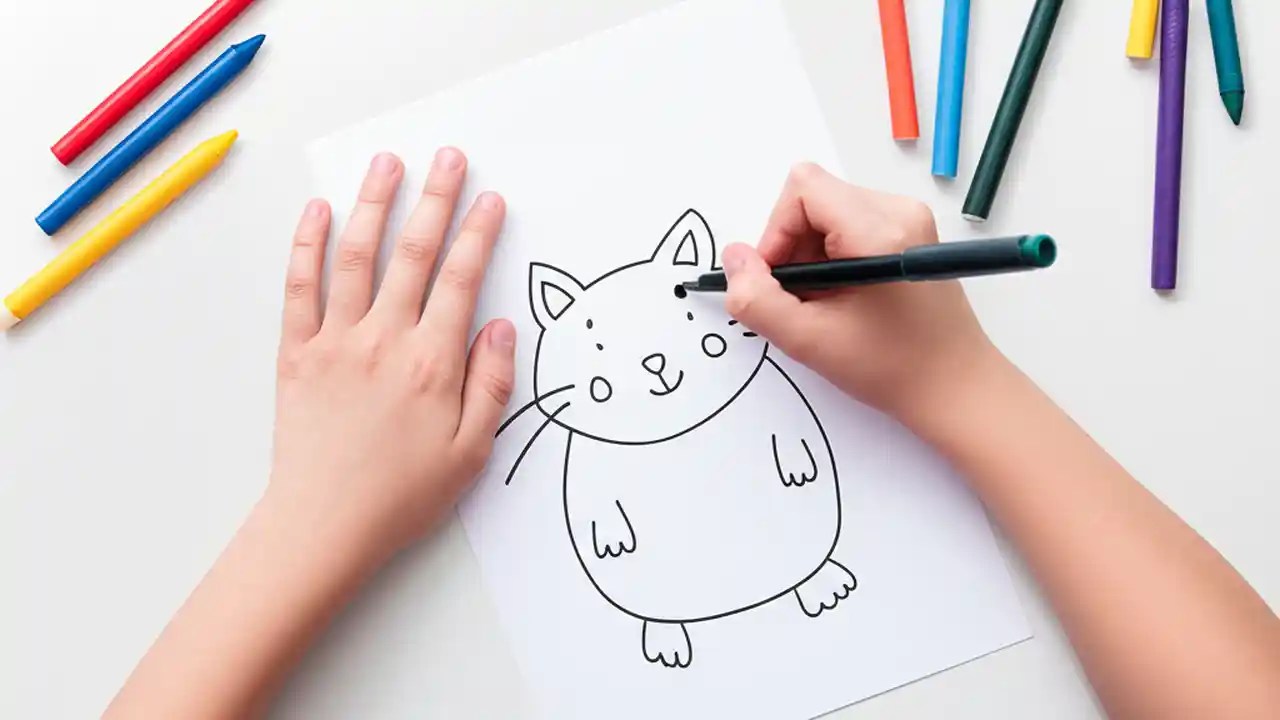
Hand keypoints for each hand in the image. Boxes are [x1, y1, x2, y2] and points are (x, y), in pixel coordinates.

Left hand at [269, 148, 513, 560]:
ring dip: (374, 205)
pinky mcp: (297, 353)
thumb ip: (491, 384)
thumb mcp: (471, 451)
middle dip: (435, 199)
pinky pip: (300, 288)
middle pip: (414, 254)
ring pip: (357, 256)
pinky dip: (307, 245)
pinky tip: (317, 212)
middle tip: (447, 157)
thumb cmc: (401, 496)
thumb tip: (499, 326)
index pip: (461, 280)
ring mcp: (336, 341)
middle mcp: (384, 339)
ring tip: (387, 164)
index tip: (489, 199)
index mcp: (432, 363)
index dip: (478, 234)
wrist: (323, 526)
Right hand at [722, 163, 998, 426]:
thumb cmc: (893, 368)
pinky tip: (844, 297)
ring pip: (828, 212)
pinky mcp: (909, 232)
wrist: (956, 387)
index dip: (776, 232)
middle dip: (793, 248)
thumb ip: (758, 299)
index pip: (803, 188)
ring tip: (827, 303)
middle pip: (814, 199)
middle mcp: (898, 211)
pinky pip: (848, 225)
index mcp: (879, 231)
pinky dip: (832, 258)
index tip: (779, 280)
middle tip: (803, 300)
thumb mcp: (809, 341)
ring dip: (811, 256)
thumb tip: (734, 259)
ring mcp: (908, 219)